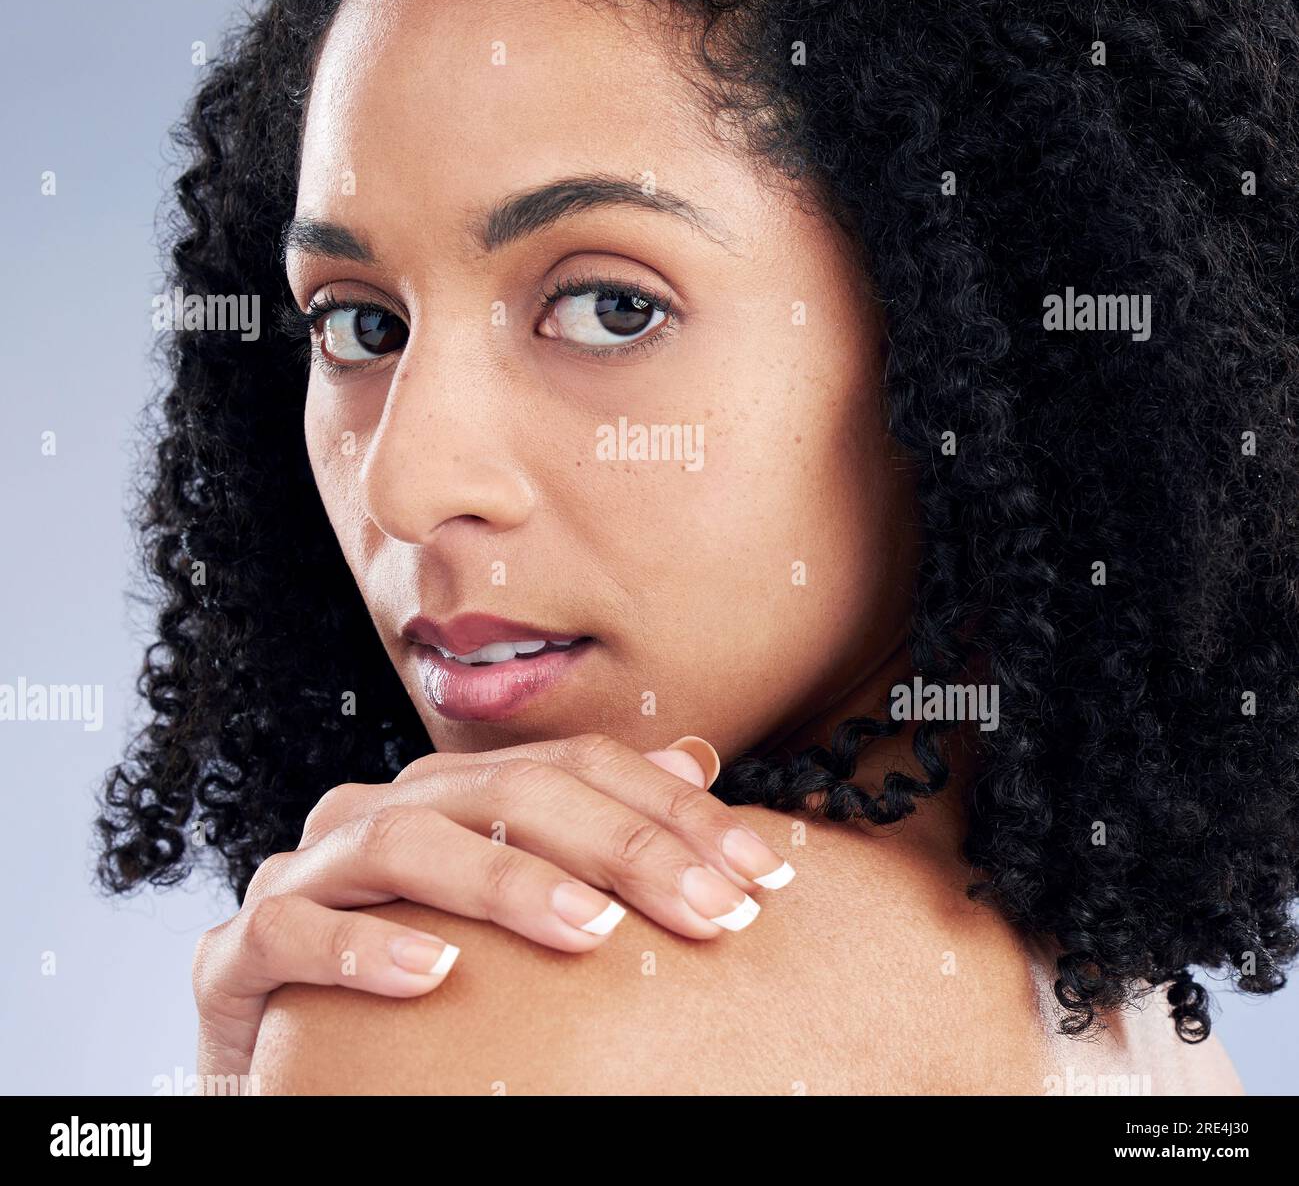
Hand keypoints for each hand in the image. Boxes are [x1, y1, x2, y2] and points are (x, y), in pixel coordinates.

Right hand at [192, 732, 794, 1084]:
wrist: (283, 1060)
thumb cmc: (414, 977)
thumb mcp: (515, 902)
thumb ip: (594, 827)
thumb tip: (696, 757)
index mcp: (451, 793)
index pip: (575, 767)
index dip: (671, 810)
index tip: (760, 871)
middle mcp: (380, 809)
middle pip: (506, 789)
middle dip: (621, 844)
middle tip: (710, 909)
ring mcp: (305, 870)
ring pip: (404, 837)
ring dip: (505, 880)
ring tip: (591, 932)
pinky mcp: (239, 950)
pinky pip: (293, 927)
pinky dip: (363, 944)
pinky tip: (433, 974)